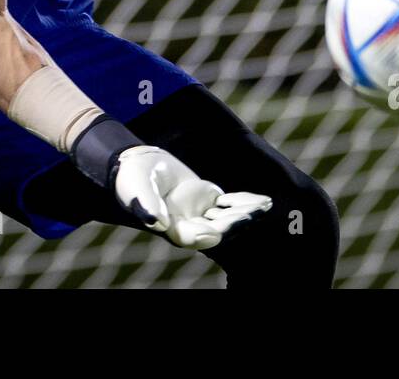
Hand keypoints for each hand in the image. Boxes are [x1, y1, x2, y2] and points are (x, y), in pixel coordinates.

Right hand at [112, 144, 271, 249]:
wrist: (138, 162)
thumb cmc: (133, 178)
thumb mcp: (137, 188)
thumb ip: (146, 204)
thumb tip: (157, 222)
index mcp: (172, 226)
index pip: (192, 237)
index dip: (206, 235)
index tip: (216, 231)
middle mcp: (189, 224)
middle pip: (217, 229)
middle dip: (236, 222)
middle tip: (253, 213)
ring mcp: (200, 212)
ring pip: (228, 218)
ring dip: (246, 212)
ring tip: (265, 205)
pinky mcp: (208, 198)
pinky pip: (230, 204)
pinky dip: (245, 201)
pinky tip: (262, 200)